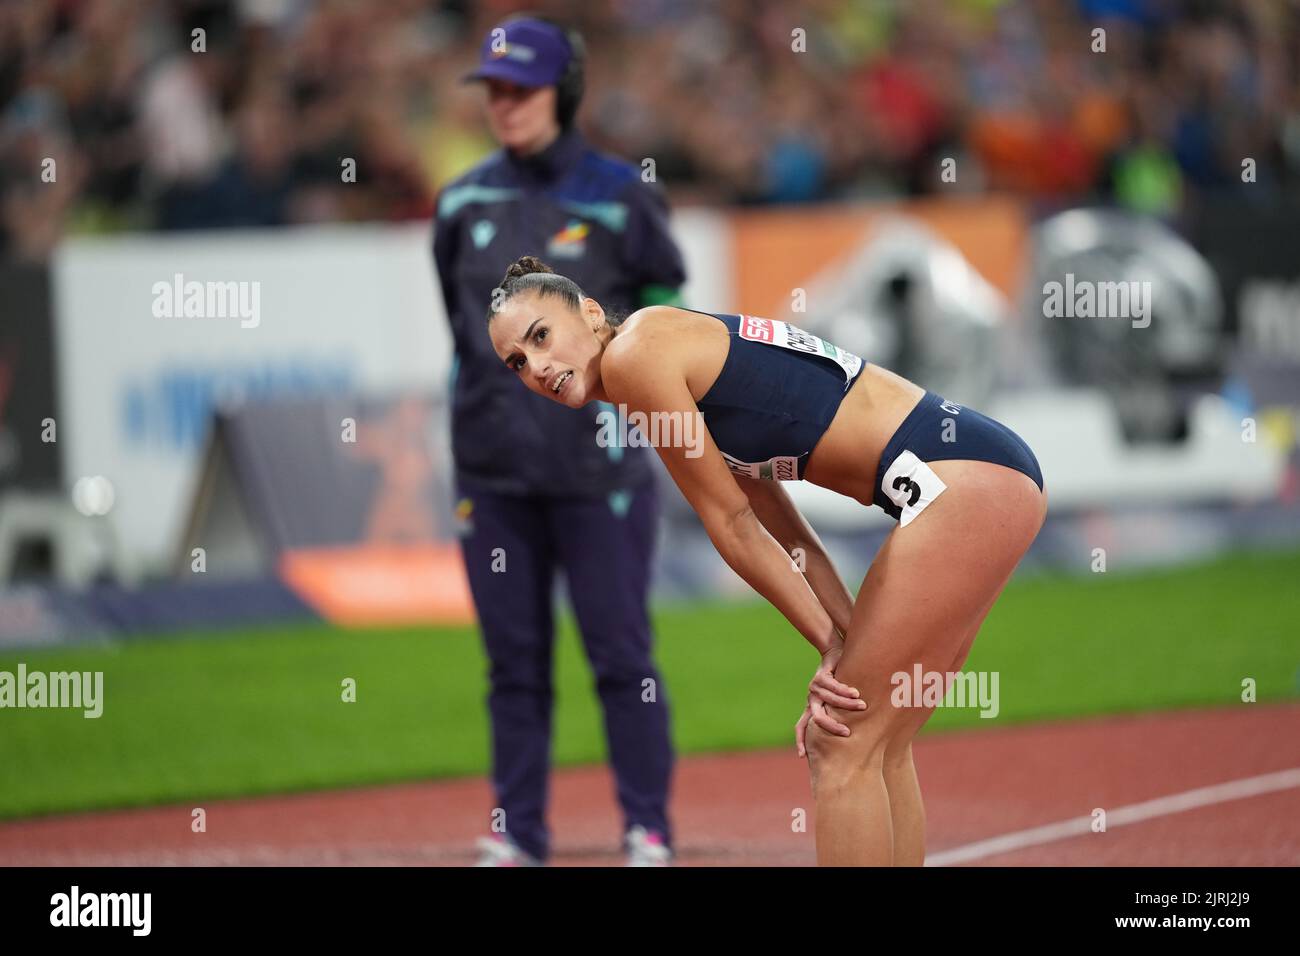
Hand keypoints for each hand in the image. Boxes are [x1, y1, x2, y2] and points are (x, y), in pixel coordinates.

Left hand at [795, 640, 864, 757]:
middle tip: (847, 734)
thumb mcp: (835, 701)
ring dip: (848, 704)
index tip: (802, 757)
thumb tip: (851, 736)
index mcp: (811, 708)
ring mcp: (815, 687)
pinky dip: (846, 690)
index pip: (801, 727)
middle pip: (816, 718)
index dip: (800, 741)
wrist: (832, 655)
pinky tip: (856, 693)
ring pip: (830, 700)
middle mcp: (811, 699)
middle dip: (831, 727)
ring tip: (863, 706)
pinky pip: (834, 685)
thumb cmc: (838, 682)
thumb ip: (839, 715)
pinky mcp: (821, 675)